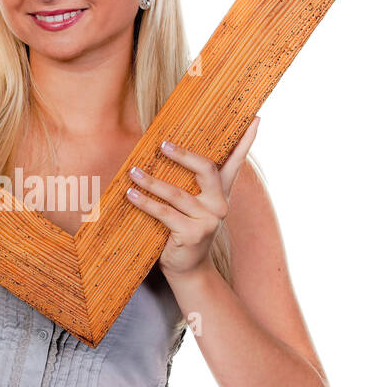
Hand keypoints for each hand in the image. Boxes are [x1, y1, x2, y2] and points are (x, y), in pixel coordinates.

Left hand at [125, 117, 260, 277]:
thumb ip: (188, 182)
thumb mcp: (191, 205)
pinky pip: (164, 213)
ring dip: (152, 181)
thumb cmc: (184, 229)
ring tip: (134, 171)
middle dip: (184, 155)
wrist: (188, 268)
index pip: (236, 162)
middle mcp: (219, 204)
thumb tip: (165, 150)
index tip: (255, 118)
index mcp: (221, 192)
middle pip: (207, 170)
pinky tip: (131, 194)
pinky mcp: (192, 234)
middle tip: (163, 144)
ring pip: (178, 193)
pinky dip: (145, 203)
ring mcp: (208, 220)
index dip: (247, 140)